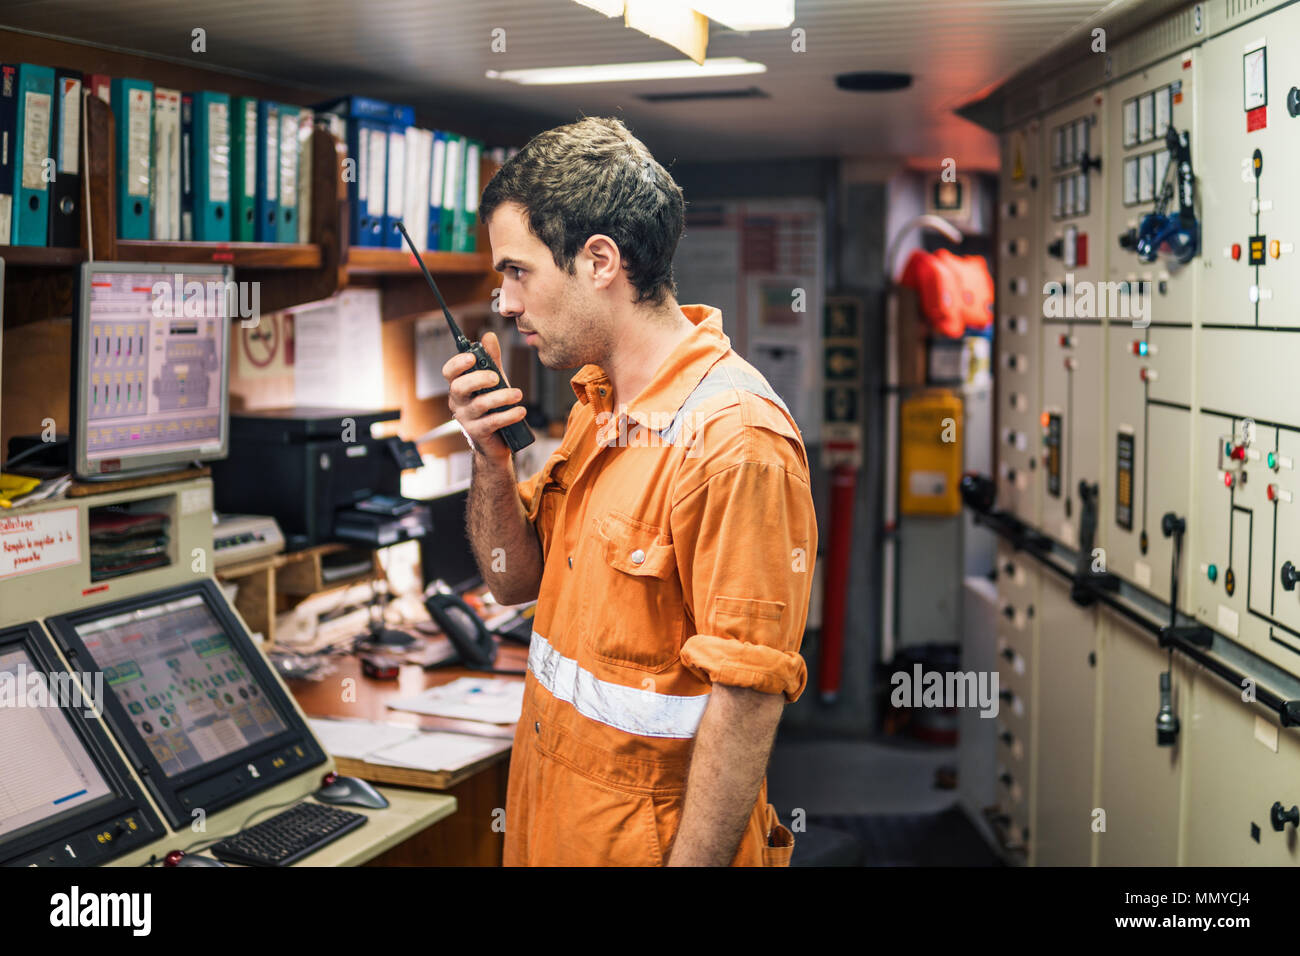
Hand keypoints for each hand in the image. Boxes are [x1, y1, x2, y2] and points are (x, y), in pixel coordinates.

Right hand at [442, 331, 526, 463]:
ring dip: (501, 397)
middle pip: (460, 387)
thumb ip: (491, 359)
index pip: (449, 372)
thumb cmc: (493, 407)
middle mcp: (457, 402)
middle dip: (478, 379)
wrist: (496, 441)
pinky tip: (521, 411)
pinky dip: (509, 415)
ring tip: (518, 394)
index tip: (472, 358)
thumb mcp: (493, 380)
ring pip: (480, 405)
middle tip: (497, 377)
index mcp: (458, 386)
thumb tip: (489, 336)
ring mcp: (466, 419)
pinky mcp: (477, 433)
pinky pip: (492, 422)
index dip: (458, 363)